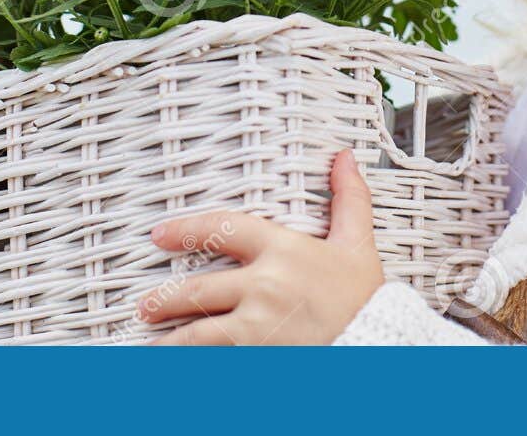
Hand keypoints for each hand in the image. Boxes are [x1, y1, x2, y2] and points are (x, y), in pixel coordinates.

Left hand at [137, 147, 385, 344]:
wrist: (380, 349)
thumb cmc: (366, 301)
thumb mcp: (358, 245)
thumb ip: (349, 200)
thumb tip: (343, 157)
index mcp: (283, 251)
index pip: (223, 229)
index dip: (185, 230)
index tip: (160, 235)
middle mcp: (263, 287)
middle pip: (197, 290)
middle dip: (164, 300)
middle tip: (146, 305)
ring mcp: (257, 327)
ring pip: (197, 333)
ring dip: (171, 340)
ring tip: (154, 345)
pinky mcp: (257, 359)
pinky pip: (214, 361)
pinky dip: (194, 365)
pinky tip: (179, 368)